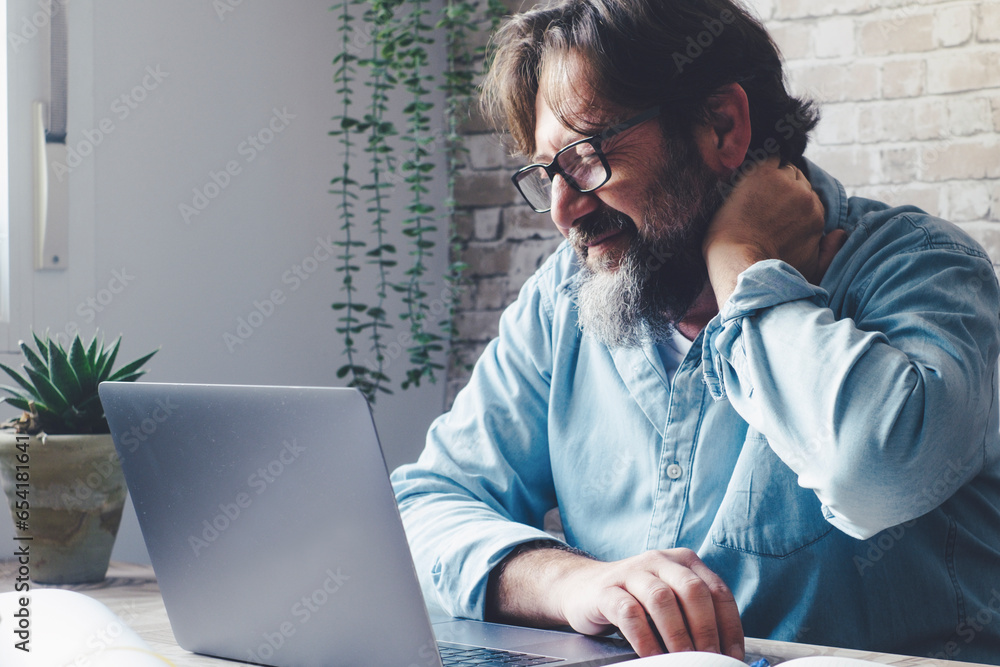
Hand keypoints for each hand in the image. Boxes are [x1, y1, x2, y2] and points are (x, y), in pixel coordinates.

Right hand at [487, 546, 743, 659]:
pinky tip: (651, 657)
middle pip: (693, 591)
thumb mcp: (670, 601)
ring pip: (662, 599)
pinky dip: (645, 638)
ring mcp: (631, 572)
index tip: (732, 657)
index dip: (729, 627)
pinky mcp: (607, 589)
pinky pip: (629, 612)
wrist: (581, 588)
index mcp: (683, 561)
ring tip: (682, 661)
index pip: (717, 591)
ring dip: (677, 636)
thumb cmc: (635, 601)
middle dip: (706, 631)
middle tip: (709, 660)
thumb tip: (725, 654)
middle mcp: (660, 560)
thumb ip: (693, 616)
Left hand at [702, 158, 847, 307]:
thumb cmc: (770, 272)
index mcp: (817, 218)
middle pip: (798, 183)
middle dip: (783, 191)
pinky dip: (762, 165)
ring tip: (754, 194)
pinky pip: (770, 158)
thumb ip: (830, 252)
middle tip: (762, 203)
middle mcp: (806, 199)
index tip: (774, 211)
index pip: (808, 200)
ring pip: (785, 169)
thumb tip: (840, 232)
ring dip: (772, 178)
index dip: (790, 204)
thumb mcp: (811, 271)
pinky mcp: (764, 174)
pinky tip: (750, 177)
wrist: (738, 262)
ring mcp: (785, 185)